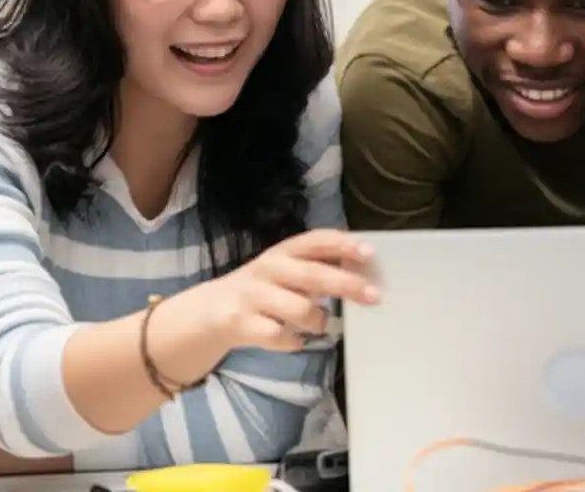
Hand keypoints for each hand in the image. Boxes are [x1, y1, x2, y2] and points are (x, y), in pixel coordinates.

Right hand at [186, 229, 380, 352]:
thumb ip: (320, 268)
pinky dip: (294, 342)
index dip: (342, 245)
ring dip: (317, 321)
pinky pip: (281, 337)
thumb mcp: (287, 271)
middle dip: (345, 285)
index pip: (315, 241)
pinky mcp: (241, 323)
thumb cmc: (264, 290)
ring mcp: (253, 296)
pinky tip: (293, 340)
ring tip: (316, 323)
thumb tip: (366, 271)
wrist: (209, 312)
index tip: (369, 253)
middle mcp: (269, 269)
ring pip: (300, 310)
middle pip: (312, 275)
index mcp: (284, 252)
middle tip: (374, 296)